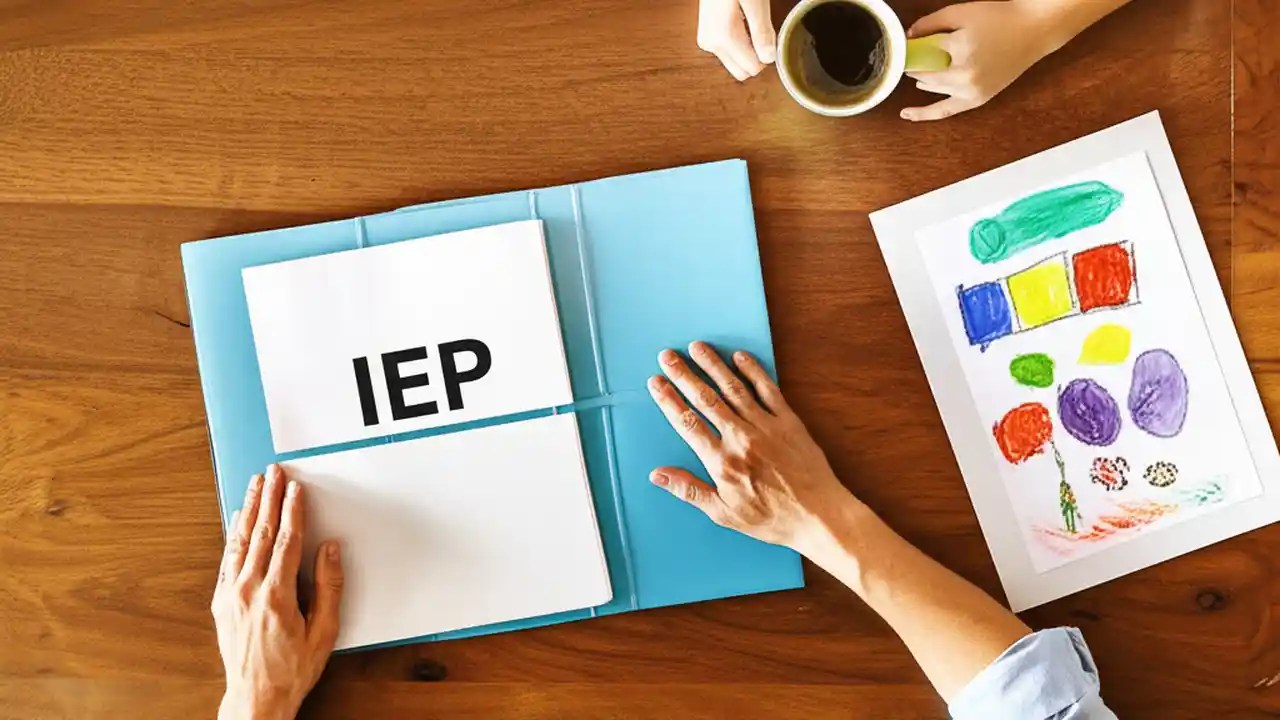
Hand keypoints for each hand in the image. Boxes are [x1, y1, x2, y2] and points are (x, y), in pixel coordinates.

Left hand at [212, 465, 343, 719]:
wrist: (256, 697)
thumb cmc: (291, 669)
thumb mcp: (324, 631)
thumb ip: (328, 587)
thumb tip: (329, 551)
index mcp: (277, 595)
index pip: (287, 540)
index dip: (293, 510)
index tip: (297, 489)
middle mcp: (248, 590)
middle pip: (262, 532)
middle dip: (269, 498)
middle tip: (274, 473)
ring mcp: (230, 594)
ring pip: (241, 540)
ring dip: (249, 509)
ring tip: (255, 485)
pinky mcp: (221, 601)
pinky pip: (227, 558)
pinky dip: (233, 534)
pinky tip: (236, 519)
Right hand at [646, 342, 854, 552]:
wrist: (819, 514)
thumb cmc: (772, 519)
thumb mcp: (724, 513)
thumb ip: (689, 490)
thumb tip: (657, 475)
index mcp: (722, 461)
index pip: (687, 423)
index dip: (668, 400)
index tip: (655, 383)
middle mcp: (741, 438)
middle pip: (706, 399)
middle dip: (684, 374)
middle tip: (668, 356)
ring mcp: (766, 426)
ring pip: (733, 388)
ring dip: (713, 365)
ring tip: (697, 347)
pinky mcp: (788, 421)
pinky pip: (768, 389)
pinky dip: (753, 371)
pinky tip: (739, 357)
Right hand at [697, 0, 775, 81]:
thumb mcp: (755, 2)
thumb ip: (761, 31)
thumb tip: (768, 59)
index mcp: (723, 38)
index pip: (752, 69)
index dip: (766, 55)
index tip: (770, 34)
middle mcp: (712, 45)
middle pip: (741, 72)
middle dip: (756, 57)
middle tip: (762, 30)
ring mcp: (707, 41)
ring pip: (735, 63)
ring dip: (747, 50)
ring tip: (750, 22)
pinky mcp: (706, 36)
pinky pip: (728, 52)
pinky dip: (739, 44)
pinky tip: (741, 22)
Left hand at [901, 1, 1069, 121]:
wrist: (1034, 30)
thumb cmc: (1000, 18)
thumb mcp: (960, 12)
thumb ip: (930, 23)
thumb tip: (907, 37)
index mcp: (959, 53)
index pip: (921, 55)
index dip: (910, 51)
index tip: (903, 47)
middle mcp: (964, 78)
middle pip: (924, 74)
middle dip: (916, 64)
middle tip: (913, 55)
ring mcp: (971, 93)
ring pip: (932, 90)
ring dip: (923, 79)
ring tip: (920, 69)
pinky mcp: (978, 100)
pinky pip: (946, 111)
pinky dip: (925, 114)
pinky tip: (907, 114)